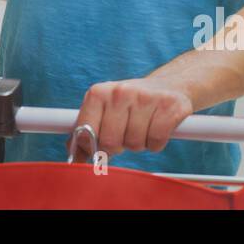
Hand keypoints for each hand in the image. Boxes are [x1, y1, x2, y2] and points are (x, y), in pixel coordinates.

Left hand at [71, 77, 194, 160]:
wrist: (168, 85)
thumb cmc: (130, 103)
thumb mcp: (104, 110)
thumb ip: (86, 132)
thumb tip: (74, 157)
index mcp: (98, 93)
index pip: (85, 132)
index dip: (92, 146)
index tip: (99, 146)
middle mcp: (120, 92)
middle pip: (110, 142)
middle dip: (118, 146)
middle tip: (125, 135)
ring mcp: (145, 97)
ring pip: (135, 143)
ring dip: (139, 144)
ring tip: (142, 128)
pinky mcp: (169, 106)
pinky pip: (156, 142)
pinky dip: (156, 143)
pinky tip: (156, 128)